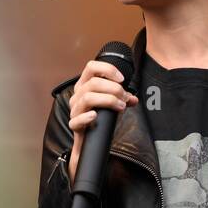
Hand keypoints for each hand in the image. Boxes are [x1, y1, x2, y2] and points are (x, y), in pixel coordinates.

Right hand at [67, 60, 137, 184]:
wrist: (90, 140)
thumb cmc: (100, 118)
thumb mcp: (113, 105)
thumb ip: (123, 99)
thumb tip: (133, 98)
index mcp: (85, 85)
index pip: (91, 67)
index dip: (107, 69)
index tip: (122, 79)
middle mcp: (78, 95)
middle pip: (93, 83)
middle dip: (113, 89)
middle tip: (124, 97)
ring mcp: (75, 109)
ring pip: (87, 98)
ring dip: (107, 100)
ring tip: (120, 106)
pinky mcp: (74, 124)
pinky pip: (76, 119)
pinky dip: (86, 117)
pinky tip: (95, 116)